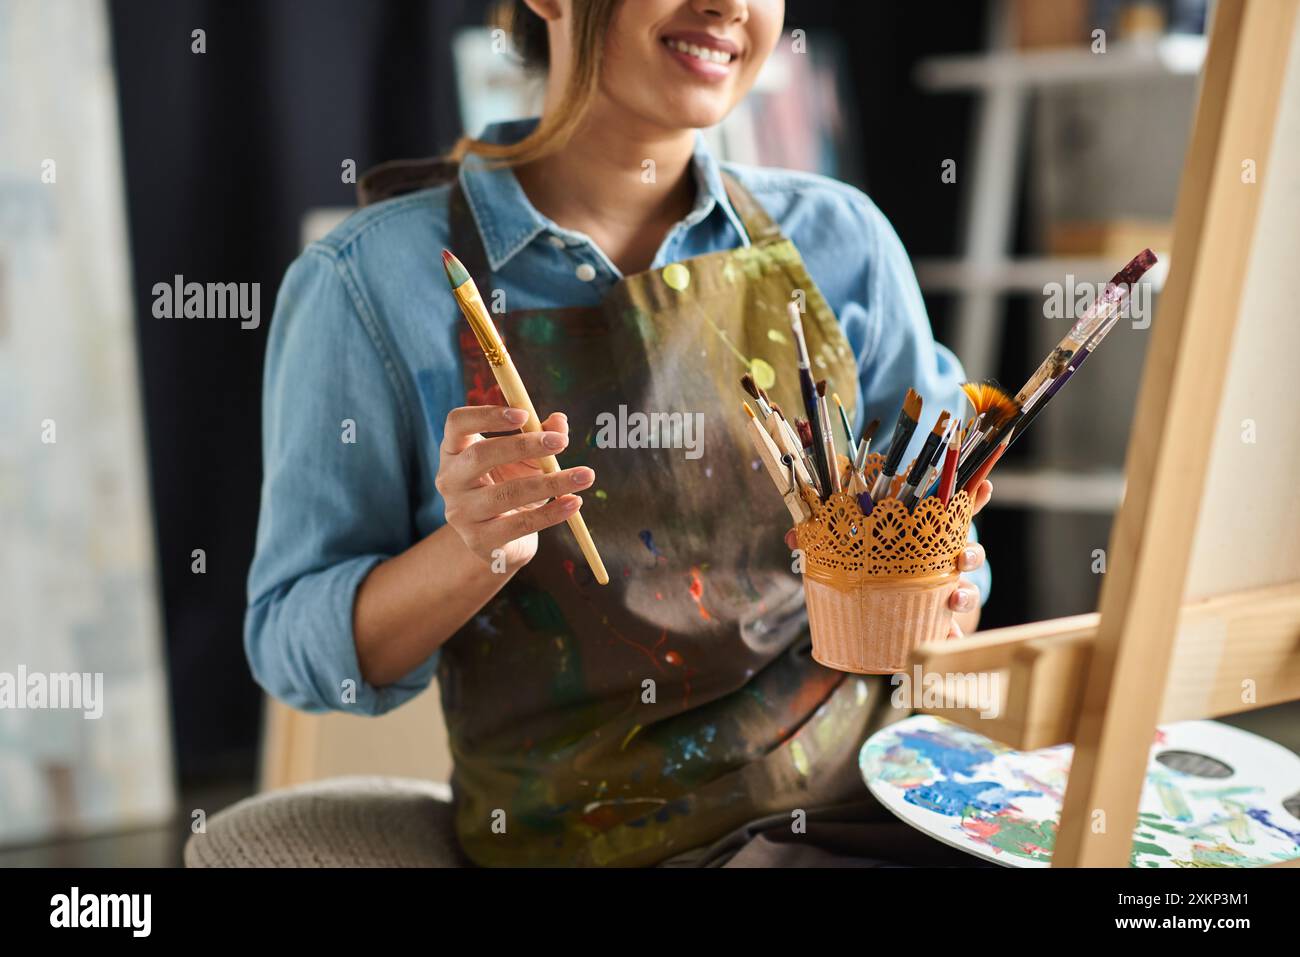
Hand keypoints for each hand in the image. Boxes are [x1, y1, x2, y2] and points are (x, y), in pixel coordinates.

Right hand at [436, 405, 593, 571]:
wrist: (501, 539)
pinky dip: (552, 513)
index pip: (457, 423)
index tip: (524, 414)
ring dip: (551, 482)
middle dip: (524, 445)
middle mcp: (449, 480)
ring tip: (585, 475)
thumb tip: (560, 422)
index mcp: (455, 450)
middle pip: (480, 455)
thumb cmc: (511, 486)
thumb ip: (541, 435)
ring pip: (506, 493)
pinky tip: (574, 502)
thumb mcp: (526, 458)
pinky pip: (520, 524)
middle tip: (562, 442)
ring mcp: (460, 512)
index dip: (487, 415)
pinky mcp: (479, 541)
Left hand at [782, 481, 993, 638]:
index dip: (974, 497)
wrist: (879, 608)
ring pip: (967, 589)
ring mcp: (946, 590)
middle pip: (968, 551)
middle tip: (961, 556)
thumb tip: (792, 537)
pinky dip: (954, 636)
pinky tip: (949, 642)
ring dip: (965, 594)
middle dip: (970, 552)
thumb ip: (825, 537)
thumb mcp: (850, 546)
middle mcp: (943, 559)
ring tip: (953, 601)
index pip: (955, 511)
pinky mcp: (940, 621)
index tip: (984, 484)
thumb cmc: (871, 565)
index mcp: (926, 535)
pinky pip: (953, 629)